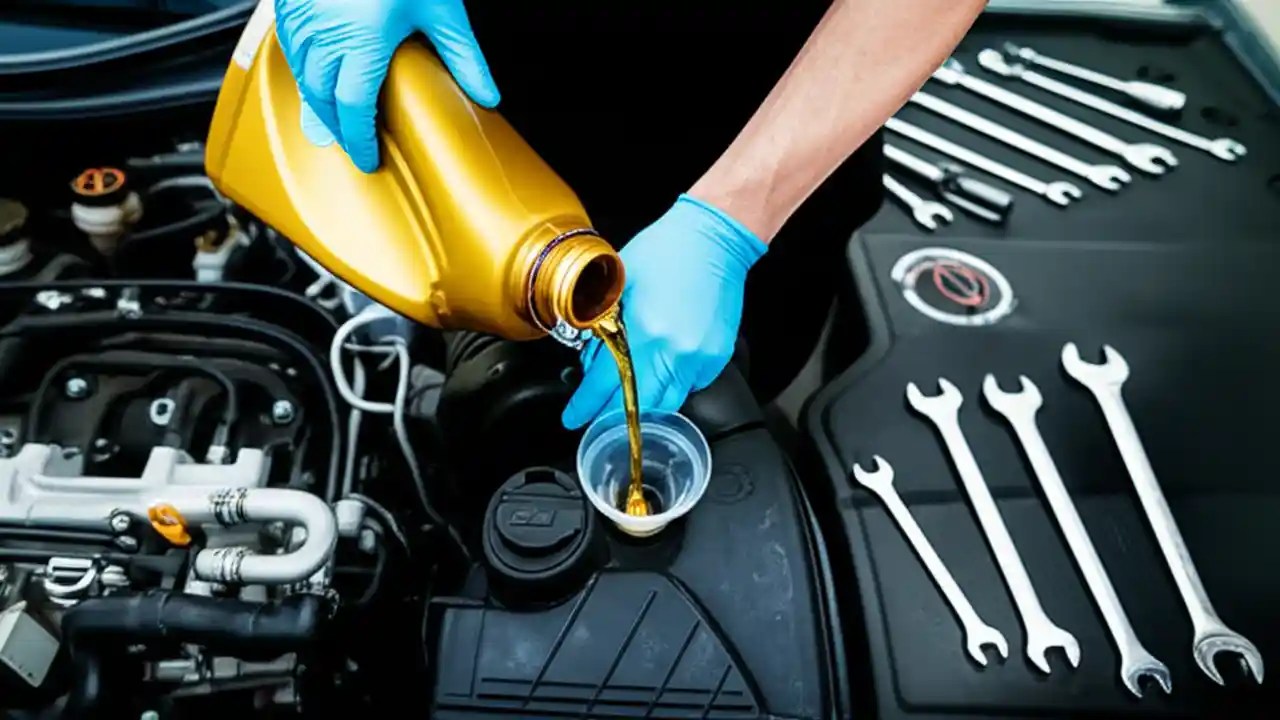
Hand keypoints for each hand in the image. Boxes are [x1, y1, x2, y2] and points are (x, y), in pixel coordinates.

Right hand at [274, 0, 499, 172]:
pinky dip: (301, 72)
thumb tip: (488, 96)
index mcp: (360, 40)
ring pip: (299, 76)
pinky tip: (314, 80)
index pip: (354, 108)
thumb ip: (464, 57)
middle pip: (321, 99)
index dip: (359, 140)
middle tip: (353, 147)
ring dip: (315, 103)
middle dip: (337, 128)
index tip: (368, 158)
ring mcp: (300, 17)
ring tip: (334, 123)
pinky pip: (288, 49)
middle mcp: (323, 33)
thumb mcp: (442, 10)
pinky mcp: (288, 4)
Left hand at [561, 194, 766, 429]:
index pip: (608, 384)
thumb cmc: (667, 249)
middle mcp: (677, 352)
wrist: (715, 236)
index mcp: (647, 332)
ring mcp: (701, 358)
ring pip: (668, 402)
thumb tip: (590, 354)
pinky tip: (661, 363)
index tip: (574, 417)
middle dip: (615, 413)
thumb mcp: (619, 282)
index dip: (586, 405)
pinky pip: (690, 385)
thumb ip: (601, 320)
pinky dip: (672, 382)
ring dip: (646, 400)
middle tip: (599, 409)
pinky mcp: (717, 357)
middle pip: (642, 406)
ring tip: (630, 384)